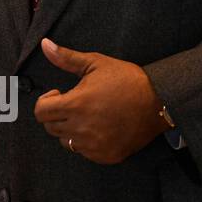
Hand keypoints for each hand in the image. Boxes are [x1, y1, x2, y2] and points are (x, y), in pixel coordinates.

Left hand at [33, 37, 168, 163]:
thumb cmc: (126, 79)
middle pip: (50, 127)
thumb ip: (66, 57)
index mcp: (76, 105)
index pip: (41, 112)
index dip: (46, 101)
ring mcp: (95, 145)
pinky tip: (98, 128)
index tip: (59, 94)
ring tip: (86, 115)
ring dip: (69, 129)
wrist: (160, 101)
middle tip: (74, 103)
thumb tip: (44, 44)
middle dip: (56, 114)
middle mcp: (82, 128)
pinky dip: (85, 142)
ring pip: (66, 141)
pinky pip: (84, 152)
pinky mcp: (107, 156)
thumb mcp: (95, 63)